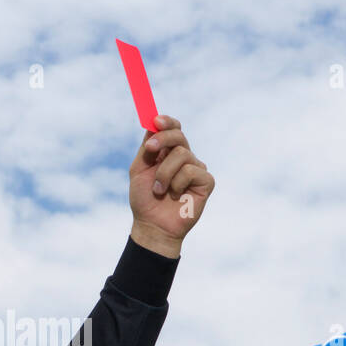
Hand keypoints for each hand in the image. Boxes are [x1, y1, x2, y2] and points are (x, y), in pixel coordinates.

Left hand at [128, 115, 214, 253]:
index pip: (173, 130)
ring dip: (164, 173)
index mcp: (168, 153)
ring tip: (159, 190)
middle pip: (179, 136)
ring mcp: (196, 169)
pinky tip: (176, 195)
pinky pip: (191, 171)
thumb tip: (152, 123)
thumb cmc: (145, 200)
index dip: (167, 122)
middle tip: (150, 150)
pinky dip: (177, 183)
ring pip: (182, 154)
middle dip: (163, 139)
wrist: (152, 225)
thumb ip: (147, 148)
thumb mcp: (139, 170)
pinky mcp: (206, 182)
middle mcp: (184, 158)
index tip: (156, 120)